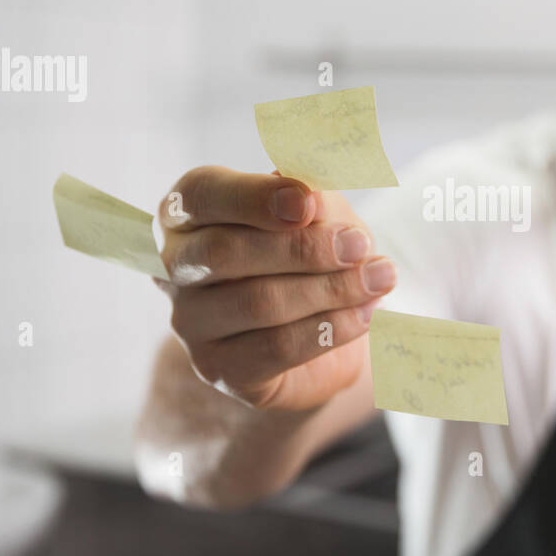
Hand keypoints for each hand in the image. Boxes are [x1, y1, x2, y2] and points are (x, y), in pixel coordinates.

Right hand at [153, 166, 394, 412]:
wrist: (317, 334)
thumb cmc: (308, 257)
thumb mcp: (316, 214)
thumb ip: (308, 196)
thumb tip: (308, 186)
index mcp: (186, 213)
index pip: (201, 195)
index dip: (253, 196)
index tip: (309, 202)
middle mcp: (174, 268)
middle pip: (224, 252)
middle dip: (302, 247)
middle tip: (359, 245)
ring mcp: (191, 323)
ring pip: (257, 302)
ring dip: (330, 289)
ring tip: (380, 278)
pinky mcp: (220, 369)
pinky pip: (277, 347)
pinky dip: (329, 328)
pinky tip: (365, 315)